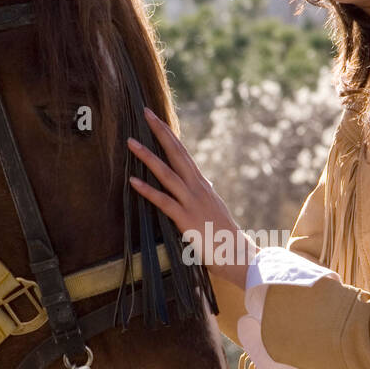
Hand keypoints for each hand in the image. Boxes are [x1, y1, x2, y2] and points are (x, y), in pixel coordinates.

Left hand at [127, 107, 256, 287]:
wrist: (238, 255)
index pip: (184, 154)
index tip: (157, 120)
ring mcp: (193, 202)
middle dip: (161, 132)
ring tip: (131, 142)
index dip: (169, 136)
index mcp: (203, 185)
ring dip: (148, 157)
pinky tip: (133, 181)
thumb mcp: (214, 208)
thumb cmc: (224, 236)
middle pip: (177, 154)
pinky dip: (147, 191)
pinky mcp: (187, 219)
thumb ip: (205, 192)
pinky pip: (164, 201)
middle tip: (146, 113)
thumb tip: (202, 179)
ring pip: (167, 173)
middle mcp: (198, 188)